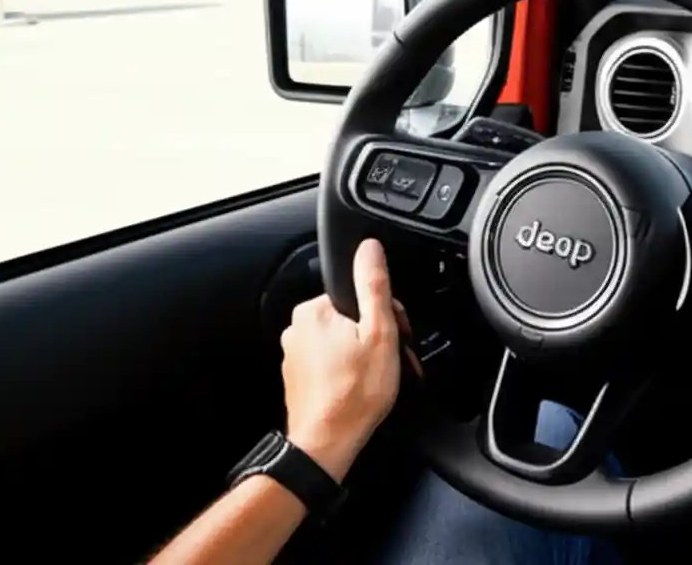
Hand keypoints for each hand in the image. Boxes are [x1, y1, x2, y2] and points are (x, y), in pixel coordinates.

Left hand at [280, 239, 417, 482]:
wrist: (327, 444)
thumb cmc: (355, 394)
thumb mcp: (378, 332)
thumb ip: (374, 286)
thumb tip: (370, 248)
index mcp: (314, 311)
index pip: (356, 295)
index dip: (383, 314)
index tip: (395, 334)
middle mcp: (298, 329)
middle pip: (349, 318)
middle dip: (375, 335)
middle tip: (391, 359)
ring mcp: (296, 355)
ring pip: (342, 341)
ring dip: (364, 354)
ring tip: (378, 378)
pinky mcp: (300, 377)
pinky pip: (331, 362)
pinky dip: (349, 371)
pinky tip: (361, 388)